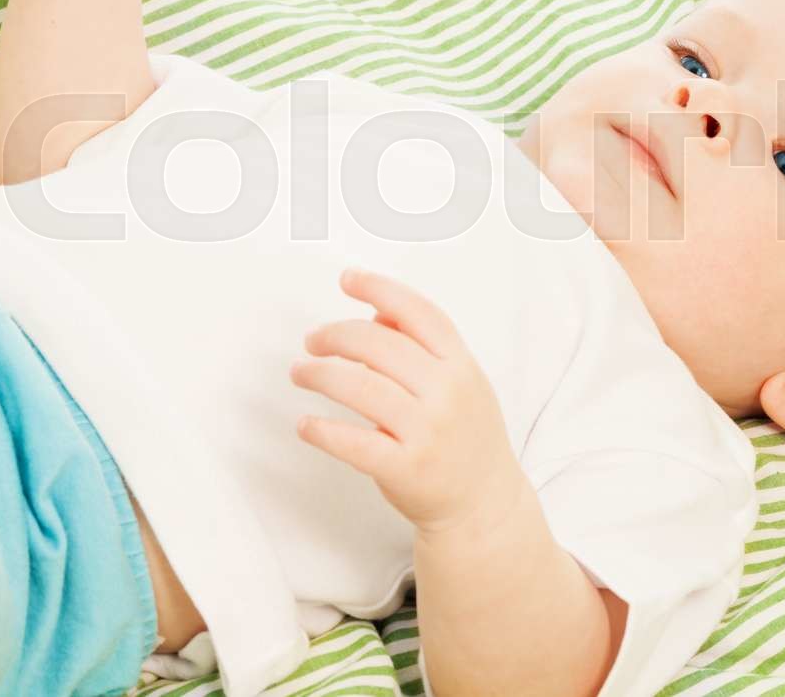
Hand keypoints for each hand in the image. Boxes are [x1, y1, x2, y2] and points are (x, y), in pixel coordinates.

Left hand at [290, 268, 526, 534]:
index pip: (420, 313)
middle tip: (312, 341)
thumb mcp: (462, 383)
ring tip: (301, 373)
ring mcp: (427, 431)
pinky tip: (305, 425)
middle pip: (380, 344)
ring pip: (360, 386)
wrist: (483, 504)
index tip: (348, 279)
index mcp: (462, 365)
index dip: (380, 289)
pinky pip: (353, 442)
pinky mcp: (406, 468)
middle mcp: (447, 393)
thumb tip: (376, 313)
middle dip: (336, 335)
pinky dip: (322, 430)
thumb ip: (424, 347)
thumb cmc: (467, 437)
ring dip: (320, 374)